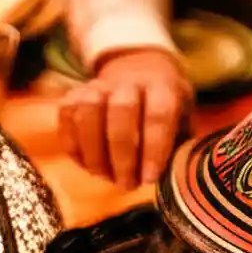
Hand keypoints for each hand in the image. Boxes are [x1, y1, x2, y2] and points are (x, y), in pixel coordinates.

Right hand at [59, 48, 193, 189]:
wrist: (138, 68)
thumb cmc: (164, 104)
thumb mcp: (184, 117)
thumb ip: (181, 145)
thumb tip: (177, 178)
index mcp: (162, 86)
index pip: (158, 114)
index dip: (153, 149)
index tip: (149, 178)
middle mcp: (129, 81)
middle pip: (121, 111)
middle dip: (122, 155)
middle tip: (127, 184)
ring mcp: (98, 85)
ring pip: (88, 111)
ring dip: (95, 152)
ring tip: (105, 177)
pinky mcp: (75, 93)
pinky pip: (67, 117)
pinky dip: (74, 146)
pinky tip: (87, 165)